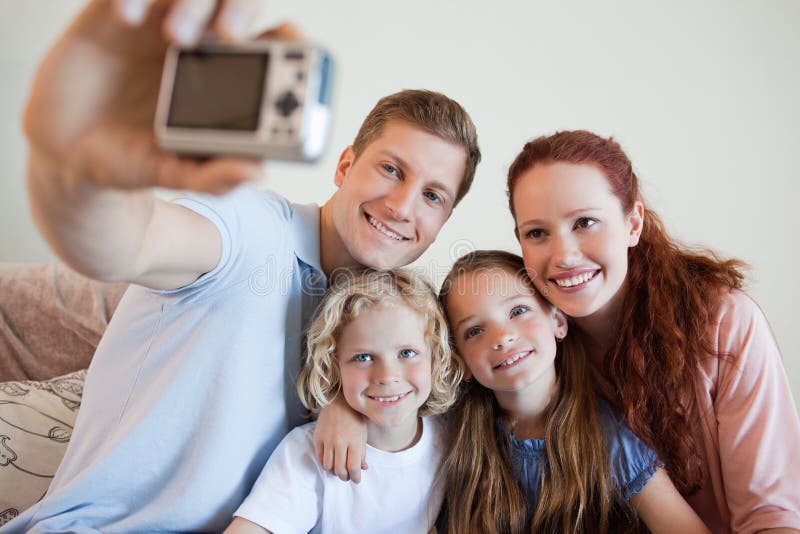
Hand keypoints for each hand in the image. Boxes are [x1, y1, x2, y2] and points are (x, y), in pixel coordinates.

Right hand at [24, 0, 299, 193]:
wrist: (66, 152)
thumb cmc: (131, 159)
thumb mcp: (174, 173)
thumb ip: (215, 176)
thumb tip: (257, 173)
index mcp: (228, 78)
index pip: (272, 42)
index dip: (289, 37)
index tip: (288, 45)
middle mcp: (200, 43)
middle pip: (237, 2)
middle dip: (242, 7)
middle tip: (230, 34)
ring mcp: (158, 22)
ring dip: (193, 2)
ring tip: (175, 37)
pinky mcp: (114, 12)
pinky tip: (126, 19)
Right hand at [313, 395, 367, 482]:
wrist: (339, 401)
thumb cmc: (354, 418)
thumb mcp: (363, 434)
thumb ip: (362, 452)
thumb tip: (363, 468)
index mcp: (355, 441)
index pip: (353, 467)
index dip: (355, 477)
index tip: (356, 480)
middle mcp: (340, 442)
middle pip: (340, 470)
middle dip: (344, 477)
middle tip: (347, 477)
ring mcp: (328, 440)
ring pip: (328, 466)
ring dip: (333, 471)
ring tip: (338, 470)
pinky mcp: (318, 437)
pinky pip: (320, 457)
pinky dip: (325, 463)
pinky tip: (330, 461)